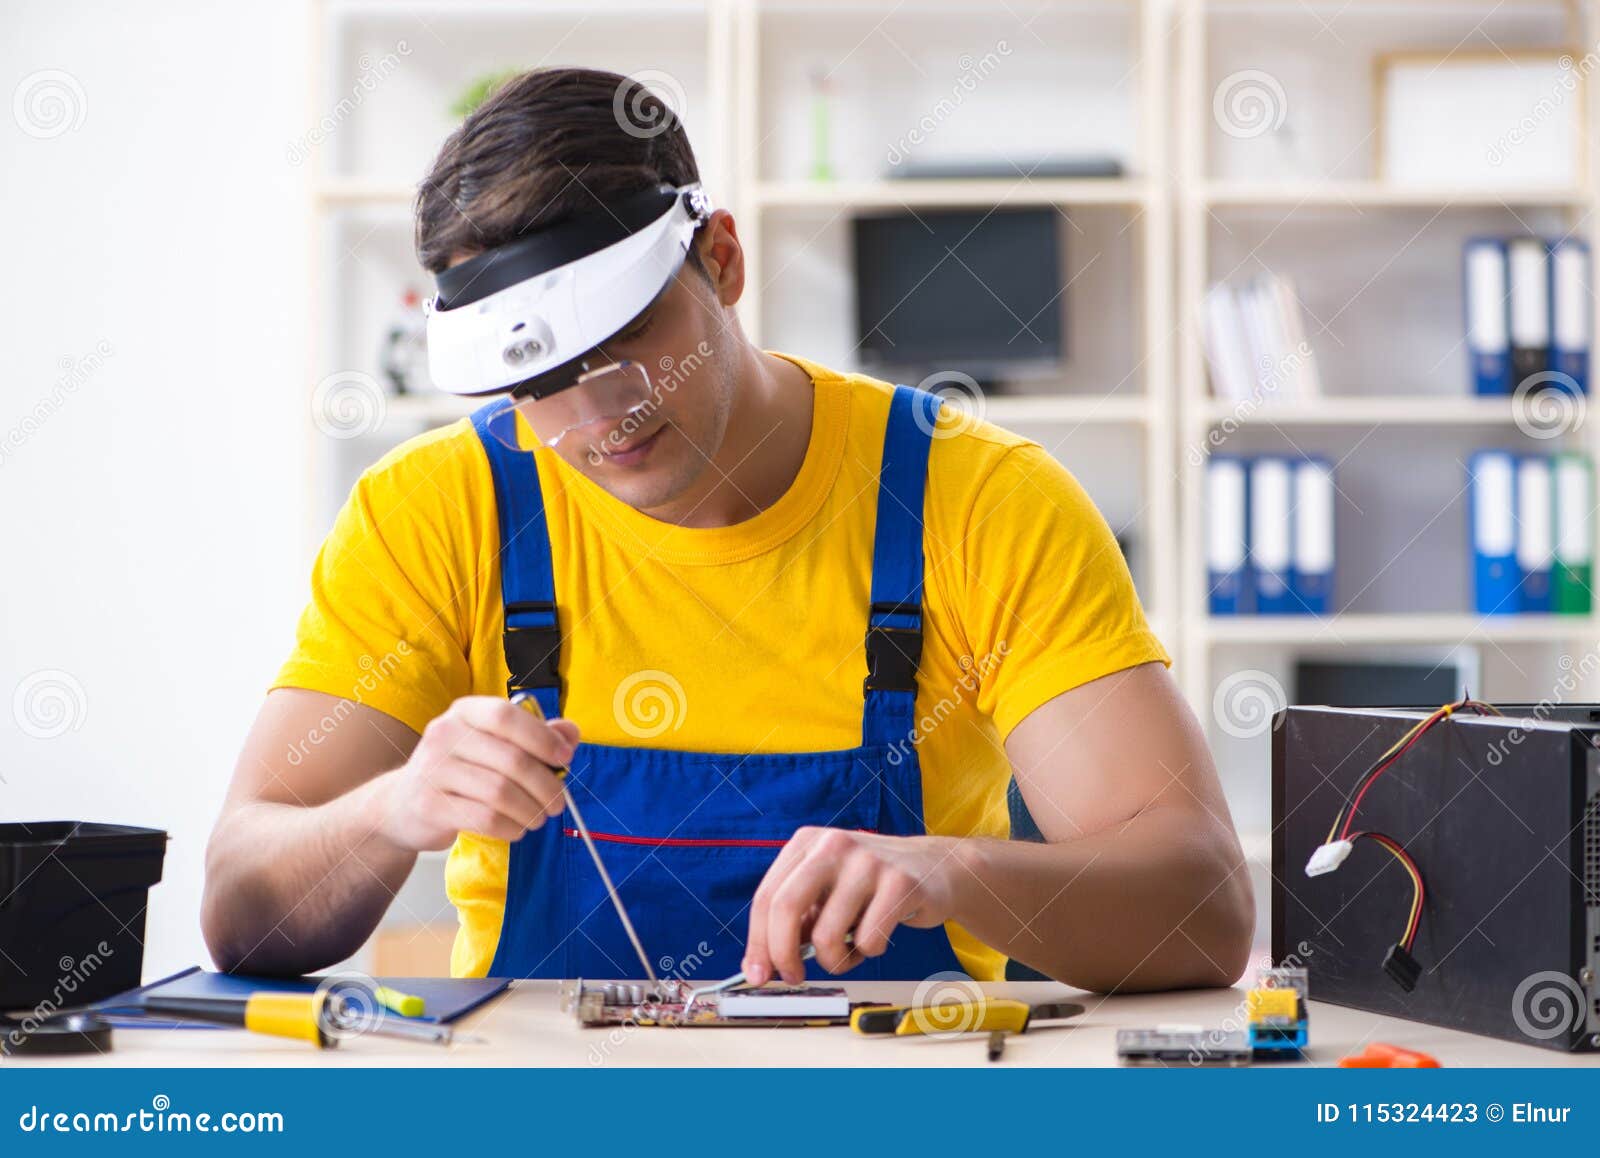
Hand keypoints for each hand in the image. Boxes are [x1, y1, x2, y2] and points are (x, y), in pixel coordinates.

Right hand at [371, 696, 579, 851]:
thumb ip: (535, 736)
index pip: (506, 716)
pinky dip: (510, 827)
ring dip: (531, 810)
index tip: (565, 758)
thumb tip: (570, 733)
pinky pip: (484, 818)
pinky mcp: (429, 805)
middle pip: (511, 760)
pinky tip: (517, 829)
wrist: (402, 804)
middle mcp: (445, 734)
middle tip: (559, 802)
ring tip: (539, 818)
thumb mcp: (494, 744)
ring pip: (500, 793)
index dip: (542, 737)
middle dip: (546, 785)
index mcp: (465, 711)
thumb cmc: (461, 770)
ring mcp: (433, 770)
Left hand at [742, 827, 961, 983]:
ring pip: (827, 935)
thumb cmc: (873, 886)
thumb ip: (797, 919)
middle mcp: (833, 845)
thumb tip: (762, 963)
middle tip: (793, 977)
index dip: (758, 942)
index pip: (767, 896)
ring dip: (835, 960)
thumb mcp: (827, 890)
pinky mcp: (900, 882)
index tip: (757, 974)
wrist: (936, 868)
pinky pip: (868, 941)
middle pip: (786, 908)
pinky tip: (879, 935)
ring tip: (850, 951)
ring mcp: (867, 861)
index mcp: (807, 843)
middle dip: (783, 954)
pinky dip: (869, 952)